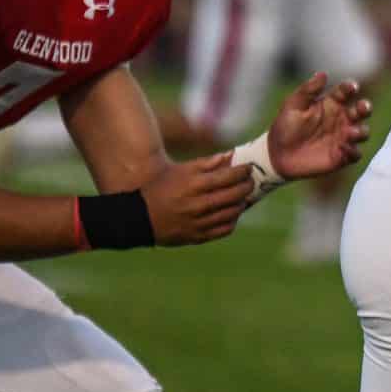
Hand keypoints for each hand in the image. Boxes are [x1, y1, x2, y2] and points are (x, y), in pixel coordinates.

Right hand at [142, 154, 256, 244]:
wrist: (140, 216)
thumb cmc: (161, 187)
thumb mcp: (181, 170)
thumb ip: (207, 163)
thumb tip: (231, 155)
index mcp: (192, 185)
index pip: (227, 177)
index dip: (242, 172)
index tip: (248, 168)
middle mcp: (197, 204)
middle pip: (233, 195)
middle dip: (246, 186)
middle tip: (250, 181)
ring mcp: (198, 222)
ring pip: (232, 213)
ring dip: (242, 203)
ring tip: (243, 196)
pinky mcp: (197, 236)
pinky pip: (224, 229)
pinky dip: (232, 220)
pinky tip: (232, 212)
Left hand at [266, 72, 373, 179]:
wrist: (278, 155)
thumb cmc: (285, 126)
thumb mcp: (293, 105)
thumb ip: (308, 90)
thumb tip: (323, 74)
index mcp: (331, 103)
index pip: (345, 91)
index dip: (351, 87)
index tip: (352, 87)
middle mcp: (341, 119)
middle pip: (361, 110)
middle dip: (365, 107)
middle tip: (363, 107)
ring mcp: (343, 138)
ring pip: (362, 132)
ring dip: (361, 131)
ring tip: (351, 132)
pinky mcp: (342, 156)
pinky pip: (355, 154)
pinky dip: (353, 152)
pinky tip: (344, 149)